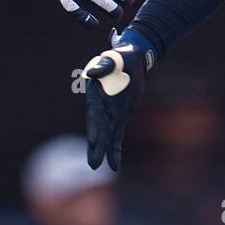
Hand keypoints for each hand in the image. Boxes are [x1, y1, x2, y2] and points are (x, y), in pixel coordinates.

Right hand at [84, 28, 156, 170]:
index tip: (95, 140)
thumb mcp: (113, 59)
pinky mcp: (119, 117)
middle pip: (97, 128)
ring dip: (102, 151)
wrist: (132, 60)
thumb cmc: (120, 57)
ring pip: (105, 136)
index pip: (94, 113)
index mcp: (95, 93)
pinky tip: (114, 166)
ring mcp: (109, 113)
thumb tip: (92, 73)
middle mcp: (99, 106)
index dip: (94, 127)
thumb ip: (103, 67)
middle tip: (93, 164)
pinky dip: (115, 150)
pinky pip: (117, 136)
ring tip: (96, 167)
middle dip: (95, 146)